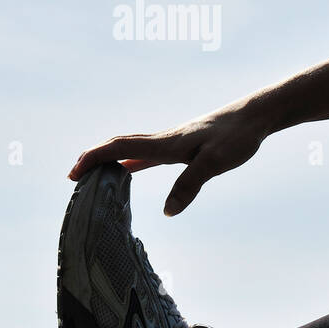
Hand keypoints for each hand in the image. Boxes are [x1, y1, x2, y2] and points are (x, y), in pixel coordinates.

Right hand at [68, 106, 265, 215]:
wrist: (254, 116)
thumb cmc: (236, 137)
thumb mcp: (214, 163)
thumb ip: (189, 185)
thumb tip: (168, 211)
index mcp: (166, 144)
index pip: (120, 147)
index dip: (95, 157)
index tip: (74, 172)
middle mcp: (164, 140)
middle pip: (119, 145)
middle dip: (94, 158)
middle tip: (74, 176)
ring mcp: (172, 141)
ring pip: (131, 148)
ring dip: (110, 158)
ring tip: (93, 174)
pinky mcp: (182, 145)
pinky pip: (147, 153)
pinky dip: (131, 160)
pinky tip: (130, 168)